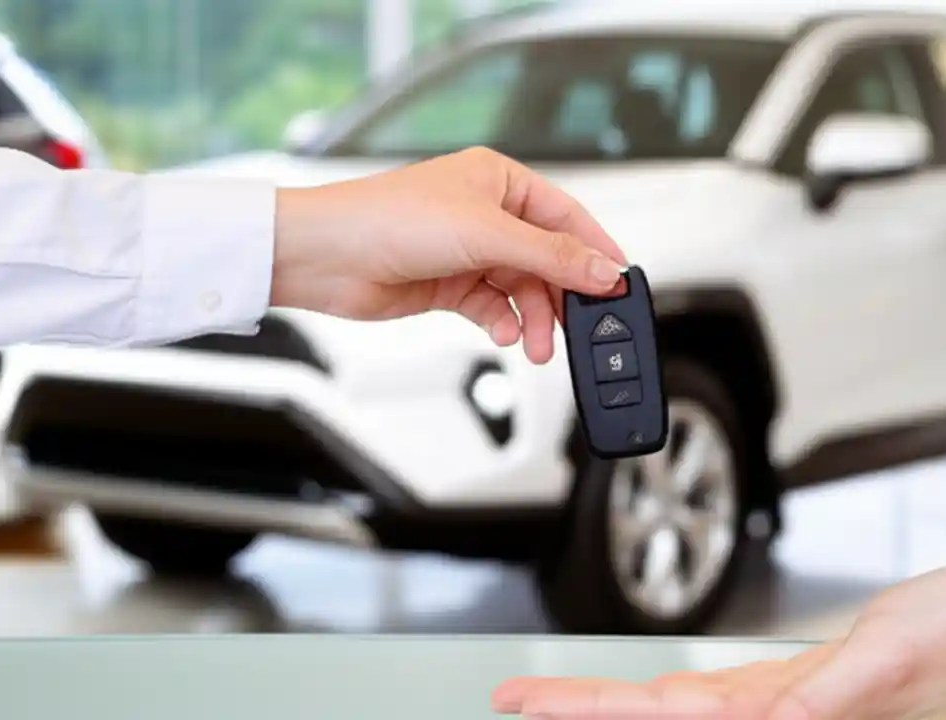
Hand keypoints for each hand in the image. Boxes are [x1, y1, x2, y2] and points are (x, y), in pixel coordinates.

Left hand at [270, 147, 626, 363]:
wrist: (324, 257)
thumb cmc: (387, 219)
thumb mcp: (487, 235)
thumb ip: (554, 257)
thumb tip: (604, 271)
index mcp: (500, 181)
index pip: (568, 218)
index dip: (597, 252)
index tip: (621, 285)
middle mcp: (486, 214)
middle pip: (548, 261)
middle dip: (563, 297)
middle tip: (583, 328)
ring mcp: (467, 252)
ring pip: (522, 290)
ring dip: (534, 319)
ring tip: (539, 343)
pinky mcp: (449, 286)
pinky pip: (493, 308)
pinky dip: (503, 324)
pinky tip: (505, 334)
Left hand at [491, 565, 945, 718]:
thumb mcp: (898, 652)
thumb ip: (839, 688)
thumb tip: (783, 719)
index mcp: (786, 702)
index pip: (669, 713)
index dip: (598, 708)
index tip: (534, 704)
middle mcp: (772, 706)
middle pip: (658, 713)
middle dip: (583, 708)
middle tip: (513, 698)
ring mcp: (782, 698)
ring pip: (680, 705)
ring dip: (613, 704)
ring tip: (552, 702)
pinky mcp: (798, 681)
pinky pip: (717, 694)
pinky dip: (667, 699)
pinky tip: (647, 704)